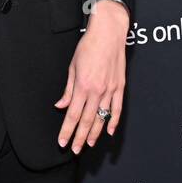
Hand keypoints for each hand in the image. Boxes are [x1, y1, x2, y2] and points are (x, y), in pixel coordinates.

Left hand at [54, 0, 127, 152]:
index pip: (72, 114)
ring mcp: (110, 89)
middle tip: (75, 149)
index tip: (62, 141)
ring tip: (89, 144)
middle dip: (79, 137)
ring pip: (101, 117)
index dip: (67, 130)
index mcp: (82, 85)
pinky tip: (109, 131)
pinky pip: (117, 108)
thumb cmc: (88, 46)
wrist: (109, 33)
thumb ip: (68, 89)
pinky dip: (113, 121)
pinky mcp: (120, 86)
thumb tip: (61, 105)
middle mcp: (96, 90)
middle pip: (86, 120)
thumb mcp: (72, 66)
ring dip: (94, 132)